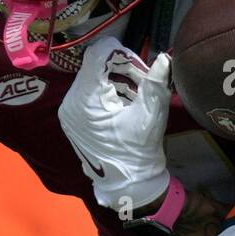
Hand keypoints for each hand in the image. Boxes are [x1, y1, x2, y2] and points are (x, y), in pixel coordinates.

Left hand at [58, 36, 171, 211]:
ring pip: (93, 75)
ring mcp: (68, 110)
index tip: (141, 65)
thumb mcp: (151, 114)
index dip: (121, 52)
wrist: (128, 183)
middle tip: (144, 80)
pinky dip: (109, 89)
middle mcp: (70, 101)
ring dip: (118, 77)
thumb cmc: (139, 150)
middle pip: (95, 64)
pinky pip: (89, 90)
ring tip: (137, 93)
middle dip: (122, 66)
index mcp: (85, 99)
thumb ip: (156, 83)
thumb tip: (165, 57)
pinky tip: (126, 102)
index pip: (97, 54)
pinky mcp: (72, 116)